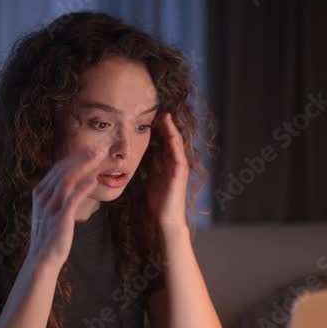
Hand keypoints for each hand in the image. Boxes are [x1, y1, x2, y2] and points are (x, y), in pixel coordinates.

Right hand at [28, 146, 104, 268]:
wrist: (42, 259)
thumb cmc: (50, 236)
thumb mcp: (51, 211)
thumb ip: (59, 197)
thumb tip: (75, 184)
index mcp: (40, 193)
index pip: (58, 169)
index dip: (75, 157)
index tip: (90, 149)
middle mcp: (43, 196)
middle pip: (63, 170)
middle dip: (82, 157)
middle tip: (99, 147)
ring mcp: (50, 206)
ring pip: (68, 179)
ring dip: (85, 165)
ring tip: (99, 156)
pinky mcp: (60, 218)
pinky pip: (73, 198)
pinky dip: (84, 186)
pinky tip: (94, 178)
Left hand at [147, 113, 189, 229]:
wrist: (166, 218)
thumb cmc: (160, 200)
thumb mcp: (152, 177)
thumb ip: (152, 164)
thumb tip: (147, 151)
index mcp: (169, 162)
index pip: (164, 140)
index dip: (159, 128)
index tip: (149, 115)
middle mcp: (176, 162)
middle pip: (171, 138)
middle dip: (165, 124)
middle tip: (157, 109)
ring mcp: (180, 166)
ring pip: (176, 142)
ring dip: (171, 128)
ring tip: (164, 115)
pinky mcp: (180, 172)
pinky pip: (177, 153)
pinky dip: (174, 141)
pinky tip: (169, 131)